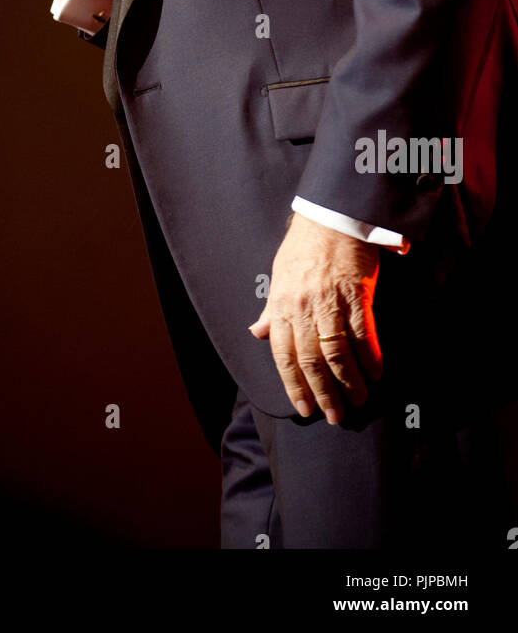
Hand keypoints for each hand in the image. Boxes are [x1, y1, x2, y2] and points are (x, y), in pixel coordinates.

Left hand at [248, 212, 382, 423]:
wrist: (329, 216)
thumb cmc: (303, 246)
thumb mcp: (280, 276)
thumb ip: (272, 309)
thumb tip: (257, 333)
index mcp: (282, 304)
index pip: (284, 354)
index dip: (294, 384)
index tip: (303, 408)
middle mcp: (302, 306)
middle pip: (311, 360)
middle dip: (323, 393)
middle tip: (335, 416)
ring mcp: (329, 301)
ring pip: (337, 352)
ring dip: (349, 382)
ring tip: (358, 400)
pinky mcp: (355, 293)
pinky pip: (363, 333)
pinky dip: (369, 357)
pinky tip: (375, 373)